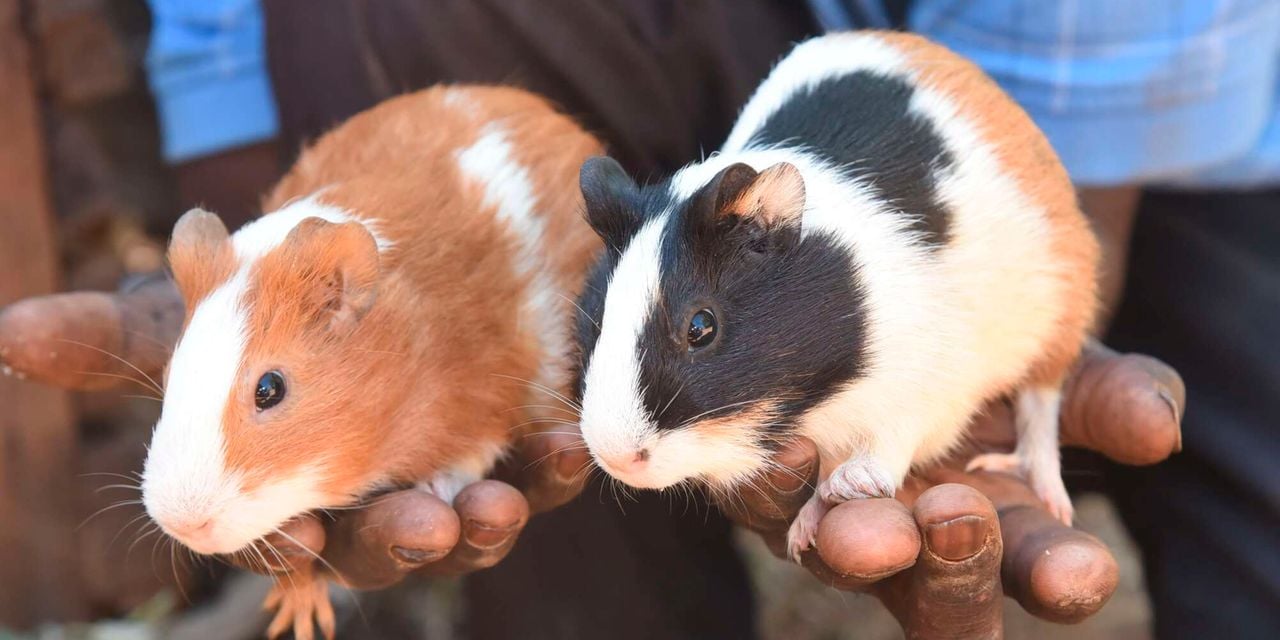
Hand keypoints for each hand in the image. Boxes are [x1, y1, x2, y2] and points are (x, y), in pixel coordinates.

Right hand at [0, 275, 591, 587]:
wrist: (349, 285)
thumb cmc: (260, 325)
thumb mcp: (194, 327)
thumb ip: (123, 341)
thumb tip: (7, 333)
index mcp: (290, 496)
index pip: (290, 539)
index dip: (293, 545)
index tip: (305, 537)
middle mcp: (370, 500)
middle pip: (387, 542)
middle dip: (405, 538)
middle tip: (428, 522)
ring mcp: (447, 480)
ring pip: (470, 520)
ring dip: (491, 514)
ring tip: (502, 497)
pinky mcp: (507, 450)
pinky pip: (535, 473)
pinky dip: (552, 464)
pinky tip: (565, 444)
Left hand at [716, 341, 1183, 635]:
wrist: (912, 293)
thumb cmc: (1000, 349)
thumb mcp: (1066, 366)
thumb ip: (1115, 399)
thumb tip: (1159, 433)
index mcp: (1009, 527)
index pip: (1043, 572)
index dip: (1062, 576)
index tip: (1076, 565)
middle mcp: (924, 540)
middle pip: (941, 590)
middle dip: (952, 565)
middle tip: (958, 517)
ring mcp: (847, 519)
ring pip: (847, 553)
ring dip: (853, 539)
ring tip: (857, 513)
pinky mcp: (780, 486)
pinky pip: (772, 501)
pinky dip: (781, 481)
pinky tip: (794, 449)